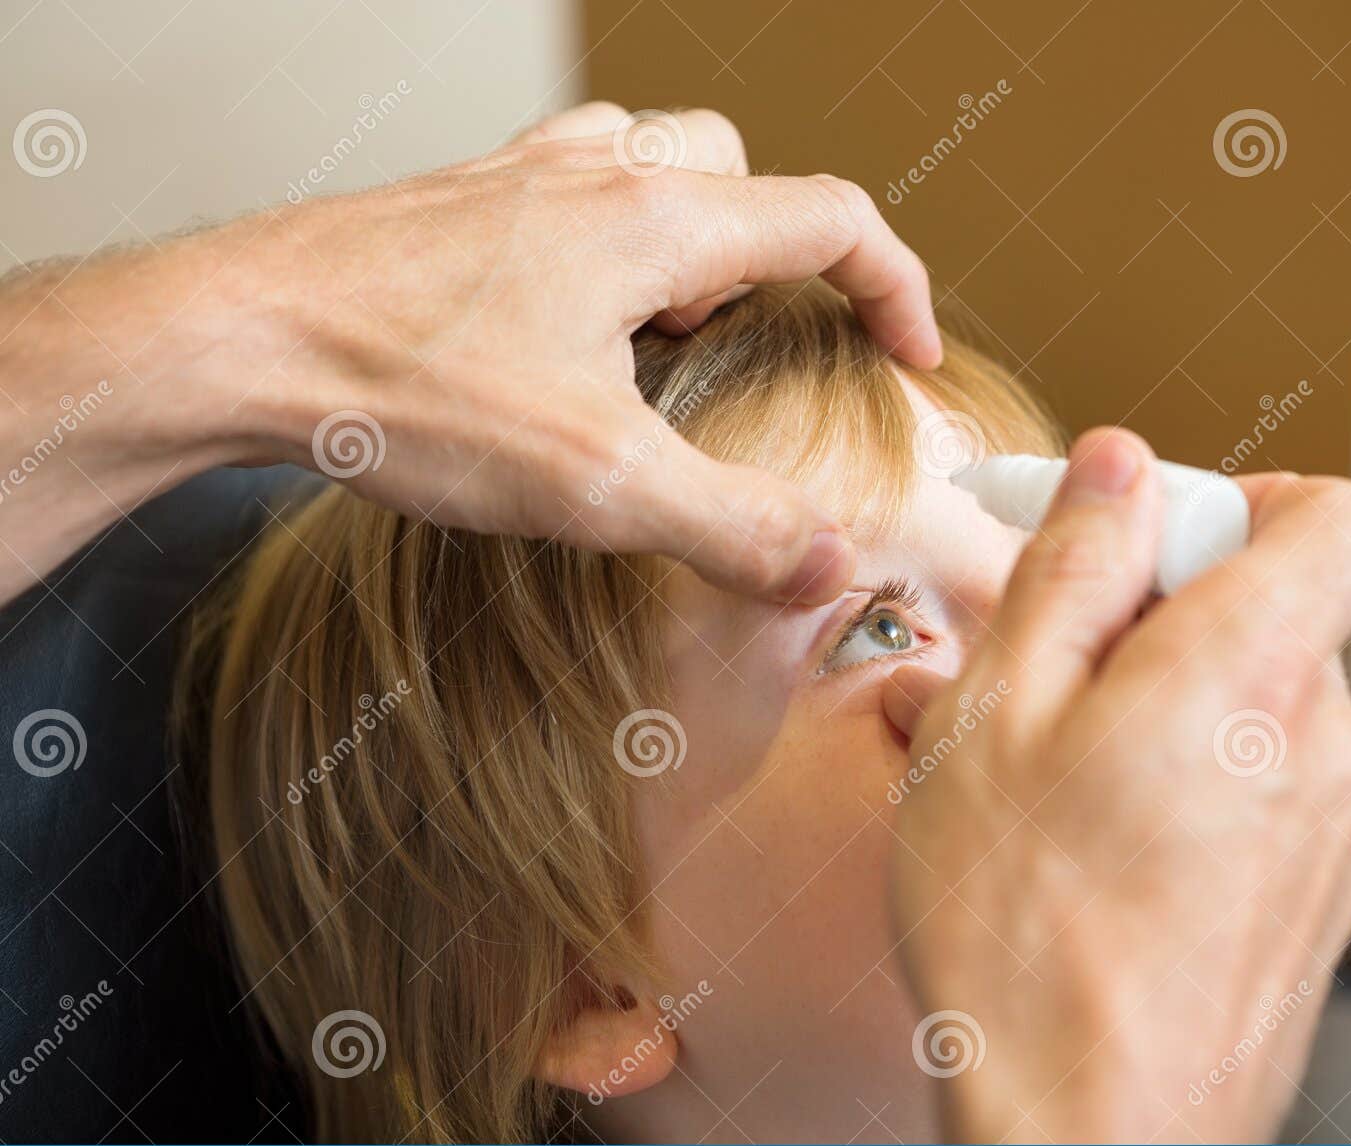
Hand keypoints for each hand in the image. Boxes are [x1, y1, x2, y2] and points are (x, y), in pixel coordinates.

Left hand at [0, 102, 938, 604]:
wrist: (229, 340)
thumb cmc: (402, 389)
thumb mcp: (599, 483)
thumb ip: (733, 525)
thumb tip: (832, 567)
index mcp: (657, 225)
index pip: (831, 218)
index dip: (896, 286)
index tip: (909, 354)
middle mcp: (592, 180)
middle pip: (742, 171)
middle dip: (782, 254)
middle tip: (758, 342)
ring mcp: (513, 184)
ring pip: (648, 159)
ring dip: (688, 232)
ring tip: (663, 330)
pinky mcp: (448, 211)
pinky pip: (558, 187)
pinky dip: (597, 236)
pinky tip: (557, 318)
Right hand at [886, 429, 1350, 1142]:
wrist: (1085, 1136)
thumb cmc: (1024, 939)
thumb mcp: (998, 713)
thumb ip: (1072, 570)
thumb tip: (1117, 471)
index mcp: (1250, 672)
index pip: (1344, 513)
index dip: (1247, 497)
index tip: (1149, 533)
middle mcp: (1319, 748)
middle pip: (1275, 613)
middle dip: (1159, 612)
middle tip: (1044, 664)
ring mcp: (1325, 835)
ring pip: (1248, 711)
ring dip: (1151, 705)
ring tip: (1037, 768)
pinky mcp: (1308, 901)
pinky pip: (1253, 794)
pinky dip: (1179, 782)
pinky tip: (1081, 837)